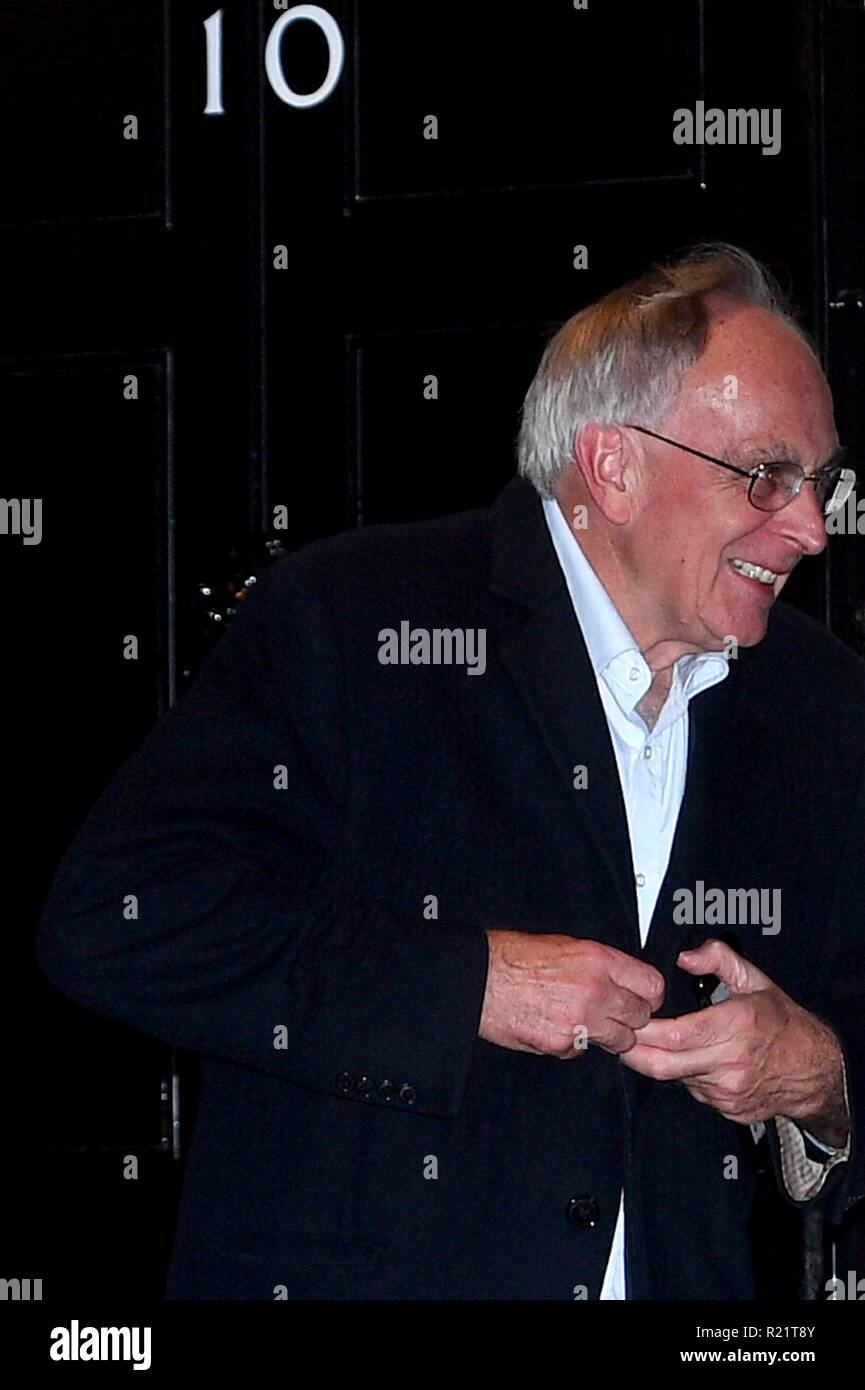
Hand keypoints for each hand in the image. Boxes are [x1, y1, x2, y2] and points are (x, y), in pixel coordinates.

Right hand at [478, 930, 664, 1058]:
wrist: (478, 980)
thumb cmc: (511, 958)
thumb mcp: (563, 945)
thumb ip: (598, 964)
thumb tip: (619, 978)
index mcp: (598, 959)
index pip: (652, 985)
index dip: (648, 995)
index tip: (643, 999)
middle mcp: (595, 990)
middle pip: (641, 1016)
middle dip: (630, 1018)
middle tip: (614, 1014)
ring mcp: (581, 1021)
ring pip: (621, 1040)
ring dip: (609, 1035)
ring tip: (586, 1023)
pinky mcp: (562, 1044)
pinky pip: (584, 1052)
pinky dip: (576, 1045)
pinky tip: (558, 1028)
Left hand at [619, 937, 848, 1144]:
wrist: (815, 1070)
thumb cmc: (783, 1023)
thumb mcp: (756, 980)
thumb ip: (719, 959)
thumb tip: (685, 958)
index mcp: (736, 1024)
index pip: (674, 1034)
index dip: (644, 1031)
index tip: (630, 1020)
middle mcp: (730, 1061)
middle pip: (664, 1064)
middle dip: (635, 1052)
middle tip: (623, 1038)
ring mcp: (728, 1090)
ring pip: (676, 1078)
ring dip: (663, 1063)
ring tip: (664, 1045)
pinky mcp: (728, 1108)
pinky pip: (694, 1092)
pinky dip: (686, 1077)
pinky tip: (695, 1062)